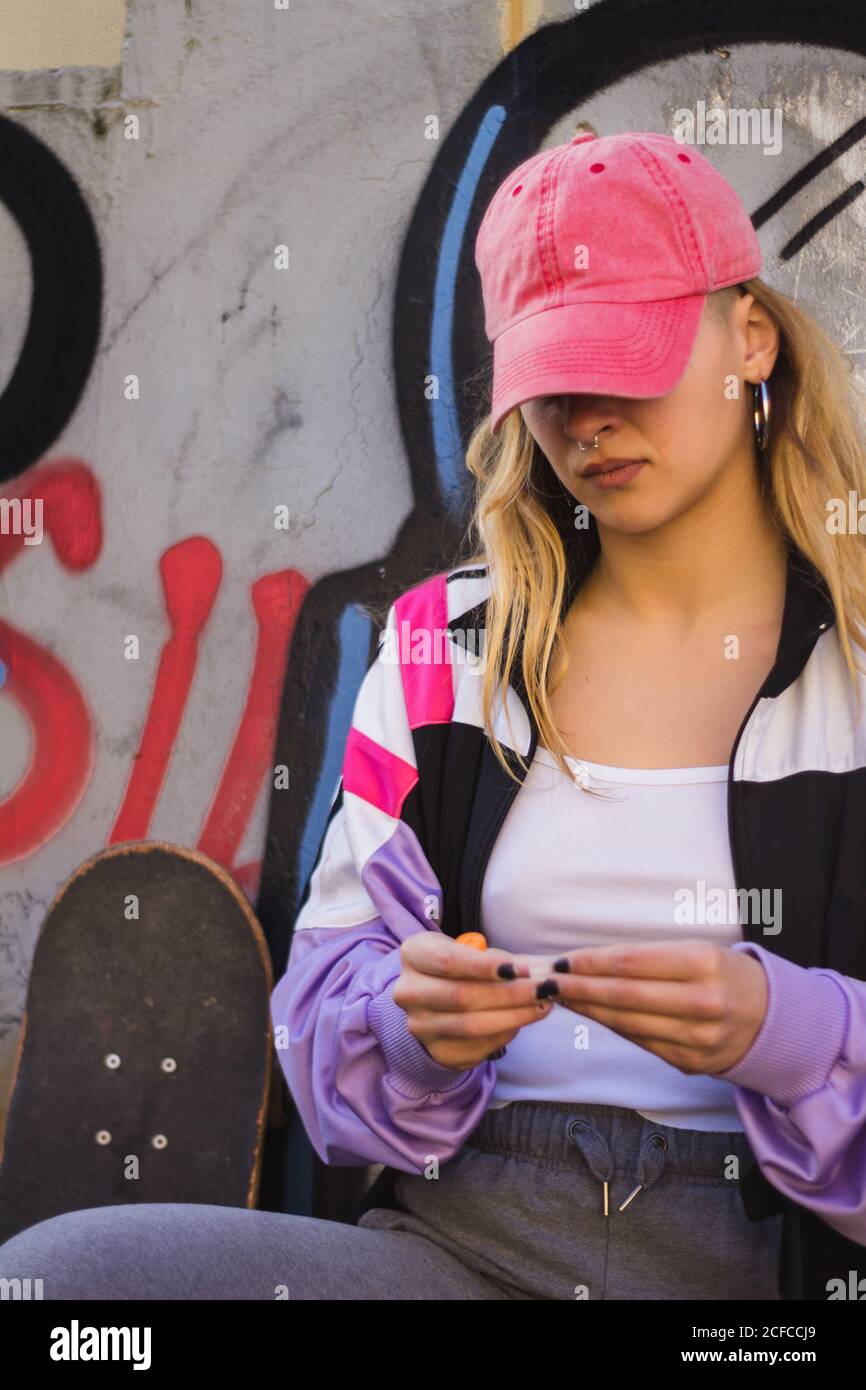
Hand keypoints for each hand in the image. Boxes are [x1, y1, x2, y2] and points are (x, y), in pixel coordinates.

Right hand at [394, 931, 554, 1071]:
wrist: (436, 1000)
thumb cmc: (462, 968)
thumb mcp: (475, 953)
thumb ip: (506, 960)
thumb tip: (547, 968)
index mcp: (413, 955)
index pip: (447, 961)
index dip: (485, 966)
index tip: (521, 969)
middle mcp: (408, 991)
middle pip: (461, 996)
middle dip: (509, 994)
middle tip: (543, 989)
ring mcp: (420, 1025)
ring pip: (471, 1025)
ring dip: (513, 1016)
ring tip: (542, 1005)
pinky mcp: (437, 1051)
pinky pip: (476, 1046)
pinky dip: (505, 1033)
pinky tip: (523, 1020)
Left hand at [511, 940, 768, 1075]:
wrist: (771, 1018)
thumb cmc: (723, 974)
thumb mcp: (695, 951)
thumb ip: (646, 958)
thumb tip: (586, 963)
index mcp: (703, 964)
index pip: (631, 963)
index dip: (590, 963)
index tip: (560, 961)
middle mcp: (702, 1002)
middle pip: (623, 996)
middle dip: (578, 989)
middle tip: (545, 982)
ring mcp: (697, 1038)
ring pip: (626, 1023)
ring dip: (586, 1010)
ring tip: (558, 997)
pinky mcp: (690, 1063)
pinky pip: (639, 1042)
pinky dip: (609, 1027)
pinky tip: (588, 1014)